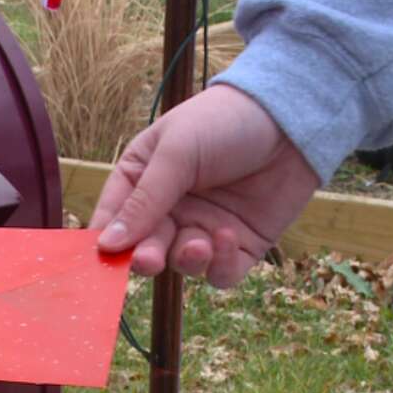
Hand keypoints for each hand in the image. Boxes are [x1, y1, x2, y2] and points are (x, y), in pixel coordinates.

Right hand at [87, 84, 320, 287]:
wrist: (291, 118)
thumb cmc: (223, 121)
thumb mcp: (176, 153)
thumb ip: (144, 201)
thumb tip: (106, 243)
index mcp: (142, 180)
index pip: (112, 218)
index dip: (105, 241)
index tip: (101, 258)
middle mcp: (169, 210)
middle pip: (144, 249)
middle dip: (145, 257)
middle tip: (148, 260)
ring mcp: (204, 229)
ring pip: (180, 265)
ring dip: (185, 260)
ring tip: (199, 244)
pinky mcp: (239, 246)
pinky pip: (219, 274)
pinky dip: (218, 266)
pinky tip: (227, 237)